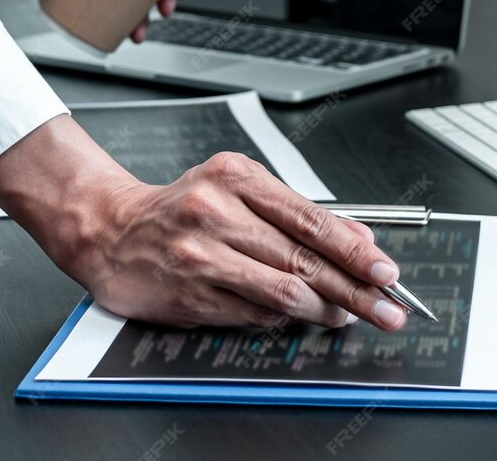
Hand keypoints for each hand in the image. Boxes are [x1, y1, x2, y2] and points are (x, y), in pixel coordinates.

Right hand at [0, 117, 407, 330]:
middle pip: (303, 258)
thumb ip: (295, 214)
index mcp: (236, 177)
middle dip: (354, 288)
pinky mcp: (189, 292)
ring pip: (281, 289)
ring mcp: (200, 255)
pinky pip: (252, 312)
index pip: (311, 219)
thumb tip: (356, 240)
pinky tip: (302, 317)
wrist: (109, 230)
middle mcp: (217, 212)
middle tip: (386, 306)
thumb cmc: (182, 208)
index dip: (355, 250)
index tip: (385, 269)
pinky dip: (283, 318)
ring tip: (349, 315)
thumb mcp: (239, 190)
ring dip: (324, 308)